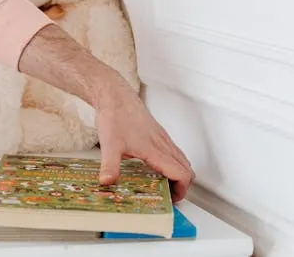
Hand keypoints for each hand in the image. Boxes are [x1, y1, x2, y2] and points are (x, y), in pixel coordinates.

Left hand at [95, 80, 194, 201]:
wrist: (115, 96)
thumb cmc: (115, 116)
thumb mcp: (109, 145)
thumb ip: (109, 166)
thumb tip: (107, 182)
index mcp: (155, 149)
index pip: (181, 173)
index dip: (182, 189)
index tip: (173, 198)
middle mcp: (162, 143)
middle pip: (186, 168)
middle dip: (183, 185)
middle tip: (170, 195)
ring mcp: (162, 137)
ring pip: (182, 159)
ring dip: (180, 173)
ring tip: (165, 184)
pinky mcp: (158, 133)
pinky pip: (174, 151)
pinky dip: (174, 163)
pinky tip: (157, 166)